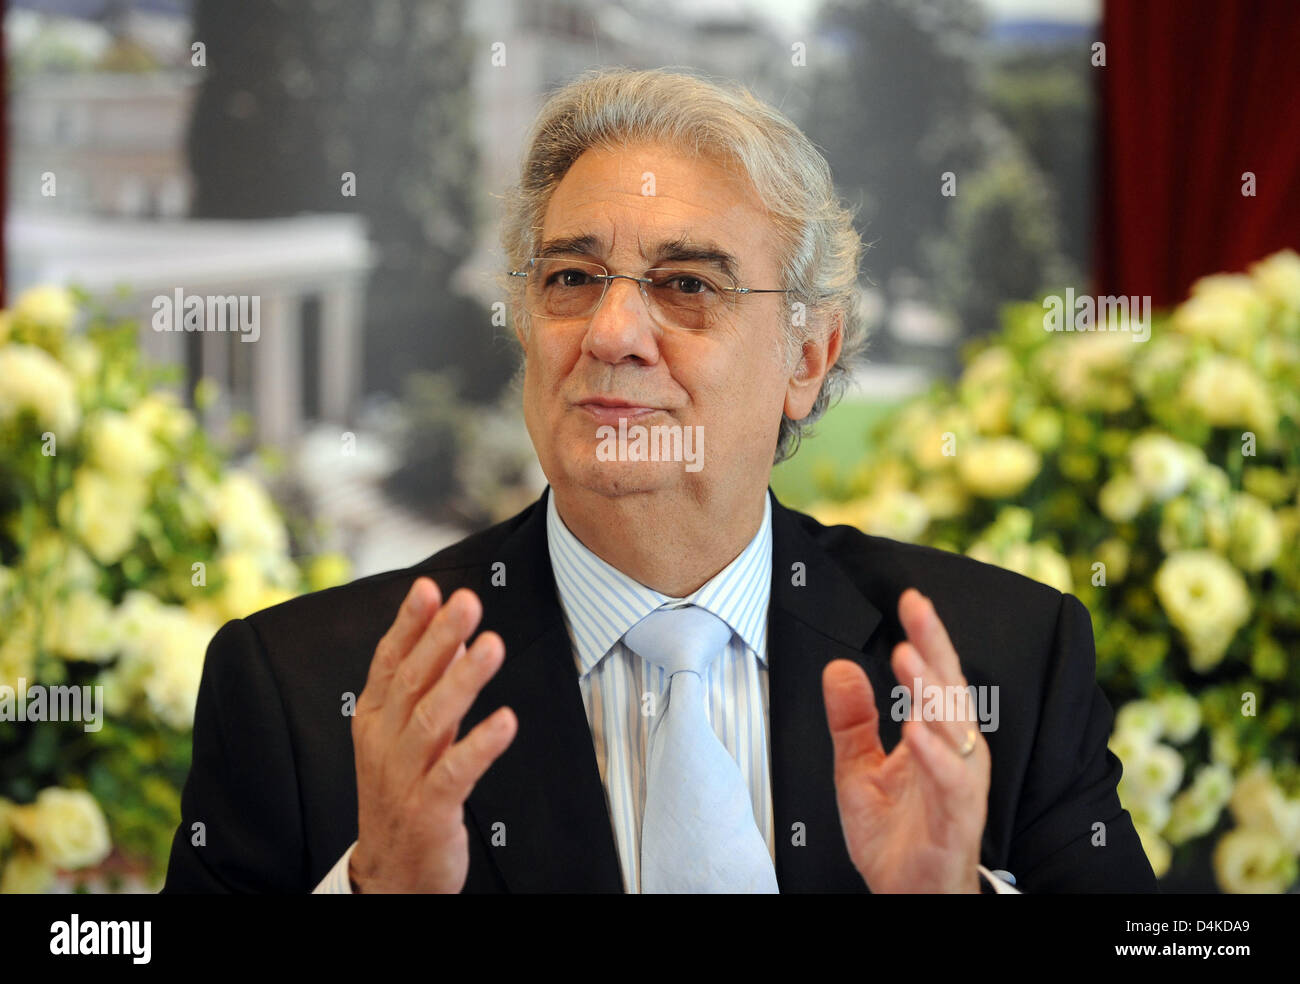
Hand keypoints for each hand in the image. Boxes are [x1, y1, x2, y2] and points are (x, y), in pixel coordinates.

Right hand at [349, 578, 516, 891]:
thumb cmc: (403, 793)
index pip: (388, 661)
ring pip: (431, 720)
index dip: (409, 624)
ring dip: (462, 680)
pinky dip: (480, 745)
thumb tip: (453, 634)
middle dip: (439, 638)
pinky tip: (506, 721)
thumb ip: (428, 685)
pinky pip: (455, 772)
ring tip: (491, 646)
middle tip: (467, 601)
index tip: (429, 588)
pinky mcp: (429, 809)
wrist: (391, 874)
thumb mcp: (408, 734)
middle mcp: (384, 743)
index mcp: (375, 719)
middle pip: (410, 681)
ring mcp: (403, 777)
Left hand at [822, 588, 989, 892]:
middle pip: (951, 690)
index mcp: (937, 736)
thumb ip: (851, 719)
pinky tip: (918, 733)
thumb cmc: (896, 835)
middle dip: (935, 646)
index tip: (911, 599)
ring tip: (910, 658)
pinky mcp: (957, 820)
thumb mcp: (857, 769)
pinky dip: (937, 757)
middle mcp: (956, 754)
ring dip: (932, 692)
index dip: (926, 636)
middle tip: (916, 609)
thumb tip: (839, 667)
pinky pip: (953, 784)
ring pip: (956, 730)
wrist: (910, 895)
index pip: (934, 676)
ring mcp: (960, 786)